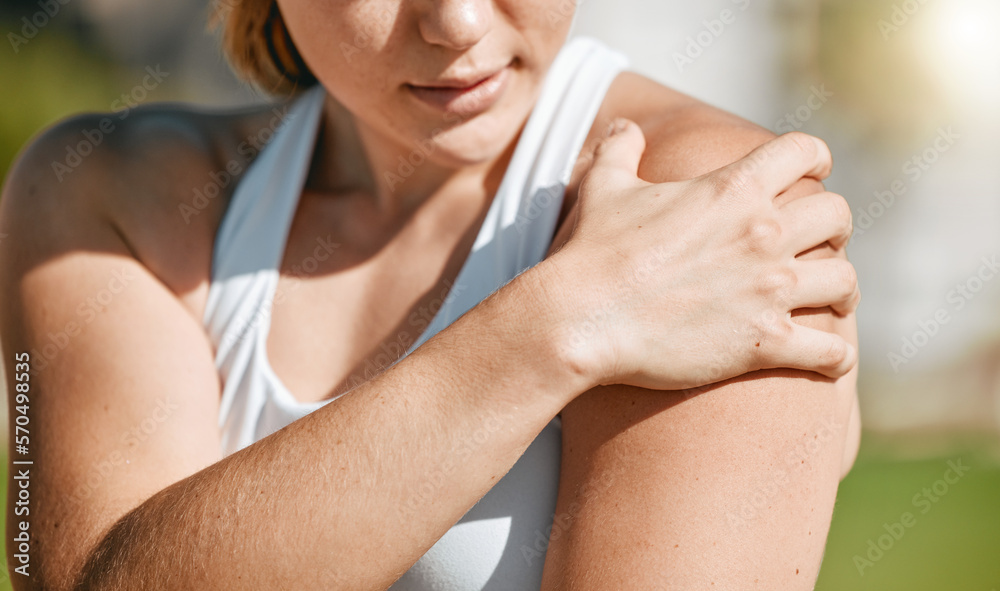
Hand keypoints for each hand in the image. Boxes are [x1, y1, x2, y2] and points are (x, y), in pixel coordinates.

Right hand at [550, 119, 858, 390]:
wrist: (580, 319)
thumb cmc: (592, 253)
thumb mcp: (604, 187)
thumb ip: (621, 150)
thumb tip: (625, 128)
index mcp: (733, 189)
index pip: (804, 152)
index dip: (814, 158)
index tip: (812, 173)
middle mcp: (763, 235)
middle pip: (837, 215)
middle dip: (834, 227)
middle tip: (820, 243)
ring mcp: (769, 291)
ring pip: (845, 280)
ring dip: (841, 289)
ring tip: (832, 300)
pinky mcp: (764, 343)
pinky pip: (831, 352)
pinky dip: (836, 356)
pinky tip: (829, 358)